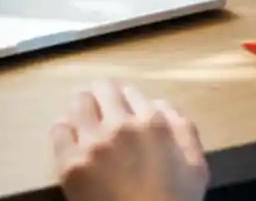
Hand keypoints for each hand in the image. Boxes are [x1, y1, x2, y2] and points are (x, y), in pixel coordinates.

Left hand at [51, 81, 208, 200]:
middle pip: (103, 89)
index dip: (127, 101)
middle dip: (102, 97)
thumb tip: (160, 105)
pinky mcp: (70, 162)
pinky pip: (59, 129)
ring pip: (79, 103)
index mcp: (153, 124)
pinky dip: (65, 130)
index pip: (131, 93)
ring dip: (83, 109)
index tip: (123, 109)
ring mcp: (92, 143)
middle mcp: (120, 126)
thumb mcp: (196, 166)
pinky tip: (71, 140)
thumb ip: (183, 129)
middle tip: (100, 108)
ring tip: (84, 121)